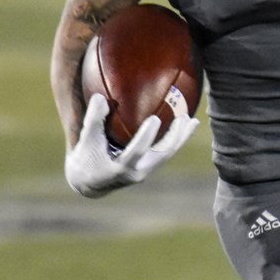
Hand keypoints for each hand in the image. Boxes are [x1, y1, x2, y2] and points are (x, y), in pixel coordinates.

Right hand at [64, 93, 198, 198]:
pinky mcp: (149, 167)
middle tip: (184, 118)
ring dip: (181, 138)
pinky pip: (165, 152)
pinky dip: (174, 139)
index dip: (146, 136)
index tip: (154, 119)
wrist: (89, 182)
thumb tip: (99, 97)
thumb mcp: (86, 140)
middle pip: (162, 155)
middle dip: (175, 137)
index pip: (137, 152)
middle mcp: (137, 172)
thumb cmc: (86, 158)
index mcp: (121, 168)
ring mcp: (145, 170)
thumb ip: (93, 120)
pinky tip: (183, 125)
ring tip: (192, 120)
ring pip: (167, 154)